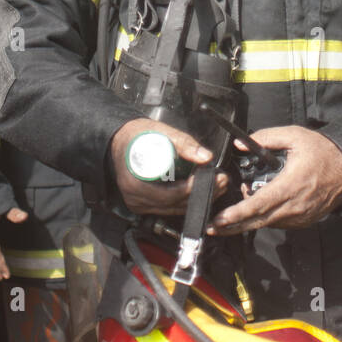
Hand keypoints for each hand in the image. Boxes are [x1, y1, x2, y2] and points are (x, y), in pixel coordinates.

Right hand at [110, 119, 225, 216]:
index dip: (194, 189)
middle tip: (221, 180)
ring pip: (174, 209)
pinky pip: (169, 208)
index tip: (212, 177)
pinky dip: (186, 201)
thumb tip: (206, 157)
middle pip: (175, 204)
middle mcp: (136, 199)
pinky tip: (201, 190)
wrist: (119, 140)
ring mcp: (140, 205)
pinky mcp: (146, 205)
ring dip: (197, 199)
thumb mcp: (160, 132)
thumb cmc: (137, 136)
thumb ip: (184, 144)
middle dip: (201, 194)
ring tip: (217, 184)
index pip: (170, 195)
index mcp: (135, 184)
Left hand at [206, 126, 341, 235]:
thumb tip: (240, 144)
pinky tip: (255, 211)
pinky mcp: (304, 221)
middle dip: (233, 225)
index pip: (258, 205)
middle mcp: (294, 206)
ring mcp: (300, 216)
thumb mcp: (294, 136)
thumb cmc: (322, 151)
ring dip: (248, 220)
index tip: (220, 219)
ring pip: (268, 223)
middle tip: (212, 226)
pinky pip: (279, 223)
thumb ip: (266, 137)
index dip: (237, 214)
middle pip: (258, 221)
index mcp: (290, 186)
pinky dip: (265, 218)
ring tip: (230, 215)